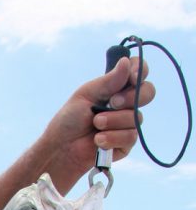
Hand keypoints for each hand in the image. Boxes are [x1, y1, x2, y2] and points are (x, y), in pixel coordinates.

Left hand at [43, 56, 155, 190]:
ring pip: (136, 117)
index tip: (132, 77)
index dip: (140, 71)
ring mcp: (128, 123)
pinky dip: (112, 137)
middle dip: (131, 97)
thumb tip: (125, 61)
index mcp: (116, 87)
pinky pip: (130, 137)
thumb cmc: (70, 119)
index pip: (138, 71)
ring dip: (113, 121)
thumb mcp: (86, 94)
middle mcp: (126, 103)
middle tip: (112, 103)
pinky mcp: (126, 143)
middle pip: (148, 92)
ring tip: (95, 125)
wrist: (62, 148)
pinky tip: (98, 140)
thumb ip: (108, 81)